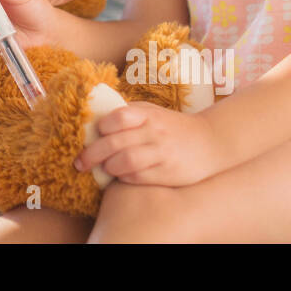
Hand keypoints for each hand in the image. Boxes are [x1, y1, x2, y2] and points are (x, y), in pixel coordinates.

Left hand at [74, 102, 224, 186]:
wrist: (211, 142)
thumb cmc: (173, 126)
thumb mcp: (153, 112)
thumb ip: (128, 112)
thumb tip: (94, 115)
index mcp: (148, 115)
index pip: (118, 117)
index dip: (102, 127)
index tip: (94, 134)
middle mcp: (155, 132)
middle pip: (114, 143)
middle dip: (91, 154)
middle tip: (79, 162)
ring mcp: (162, 153)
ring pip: (124, 162)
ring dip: (108, 167)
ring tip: (104, 169)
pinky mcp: (167, 173)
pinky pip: (137, 177)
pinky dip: (123, 178)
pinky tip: (121, 176)